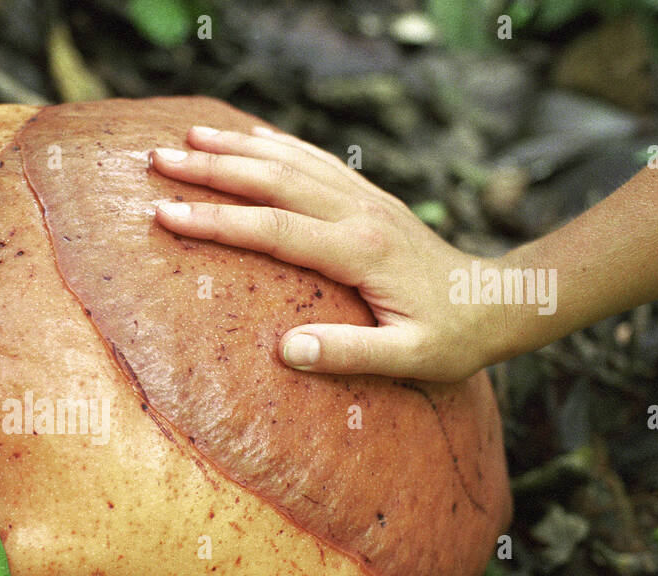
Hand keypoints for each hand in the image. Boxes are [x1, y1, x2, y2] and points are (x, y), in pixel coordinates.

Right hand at [149, 125, 512, 381]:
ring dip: (237, 147)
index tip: (166, 214)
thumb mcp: (408, 358)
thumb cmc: (451, 338)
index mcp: (359, 251)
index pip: (272, 230)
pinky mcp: (370, 196)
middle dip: (212, 169)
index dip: (216, 222)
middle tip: (158, 159)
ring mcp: (365, 198)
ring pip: (291, 160)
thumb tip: (287, 350)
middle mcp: (358, 212)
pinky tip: (250, 136)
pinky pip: (316, 160)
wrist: (499, 301)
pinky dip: (278, 143)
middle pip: (273, 180)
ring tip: (188, 137)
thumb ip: (349, 354)